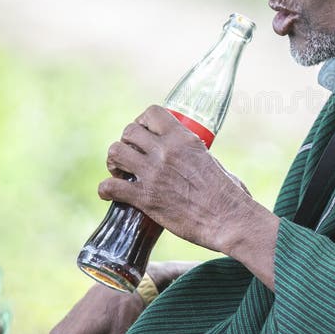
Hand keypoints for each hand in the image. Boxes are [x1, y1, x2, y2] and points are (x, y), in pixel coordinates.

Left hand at [99, 105, 253, 251]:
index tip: (144, 135)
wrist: (228, 220)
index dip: (142, 122)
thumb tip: (194, 159)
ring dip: (113, 162)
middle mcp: (166, 151)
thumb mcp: (213, 162)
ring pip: (115, 152)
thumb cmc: (228, 195)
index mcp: (184, 139)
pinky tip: (109, 194)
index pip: (151, 113)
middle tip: (130, 158)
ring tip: (119, 173)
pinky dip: (105, 190)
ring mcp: (153, 174)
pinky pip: (109, 187)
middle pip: (128, 131)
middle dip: (126, 143)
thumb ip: (197, 155)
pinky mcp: (145, 198)